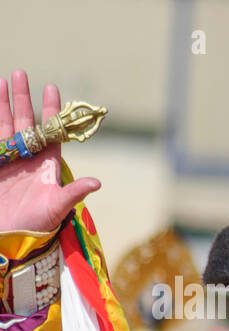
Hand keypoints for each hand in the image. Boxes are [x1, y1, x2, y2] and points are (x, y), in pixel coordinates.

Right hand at [0, 71, 99, 234]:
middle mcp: (28, 159)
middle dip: (22, 98)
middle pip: (25, 121)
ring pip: (5, 125)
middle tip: (22, 73)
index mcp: (47, 165)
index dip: (51, 110)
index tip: (51, 86)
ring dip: (3, 104)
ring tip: (2, 80)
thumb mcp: (58, 208)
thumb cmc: (38, 226)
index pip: (51, 131)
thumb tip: (97, 182)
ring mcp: (9, 161)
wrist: (11, 238)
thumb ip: (74, 192)